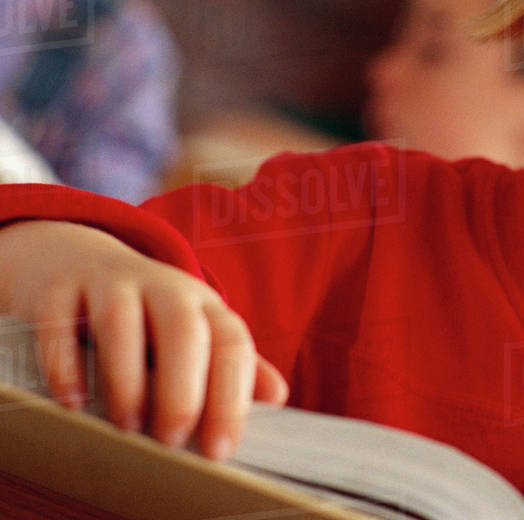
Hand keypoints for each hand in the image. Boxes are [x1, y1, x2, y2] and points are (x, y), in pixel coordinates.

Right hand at [0, 220, 288, 459]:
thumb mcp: (195, 331)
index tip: (220, 448)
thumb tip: (278, 395)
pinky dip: (65, 364)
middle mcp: (164, 287)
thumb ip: (230, 364)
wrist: (81, 260)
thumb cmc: (147, 314)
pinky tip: (73, 401)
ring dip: (125, 378)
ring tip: (126, 424)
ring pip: (121, 321)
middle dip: (182, 389)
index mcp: (204, 304)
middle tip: (171, 438)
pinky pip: (60, 322)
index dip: (232, 398)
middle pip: (184, 330)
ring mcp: (110, 283)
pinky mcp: (60, 288)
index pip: (232, 345)